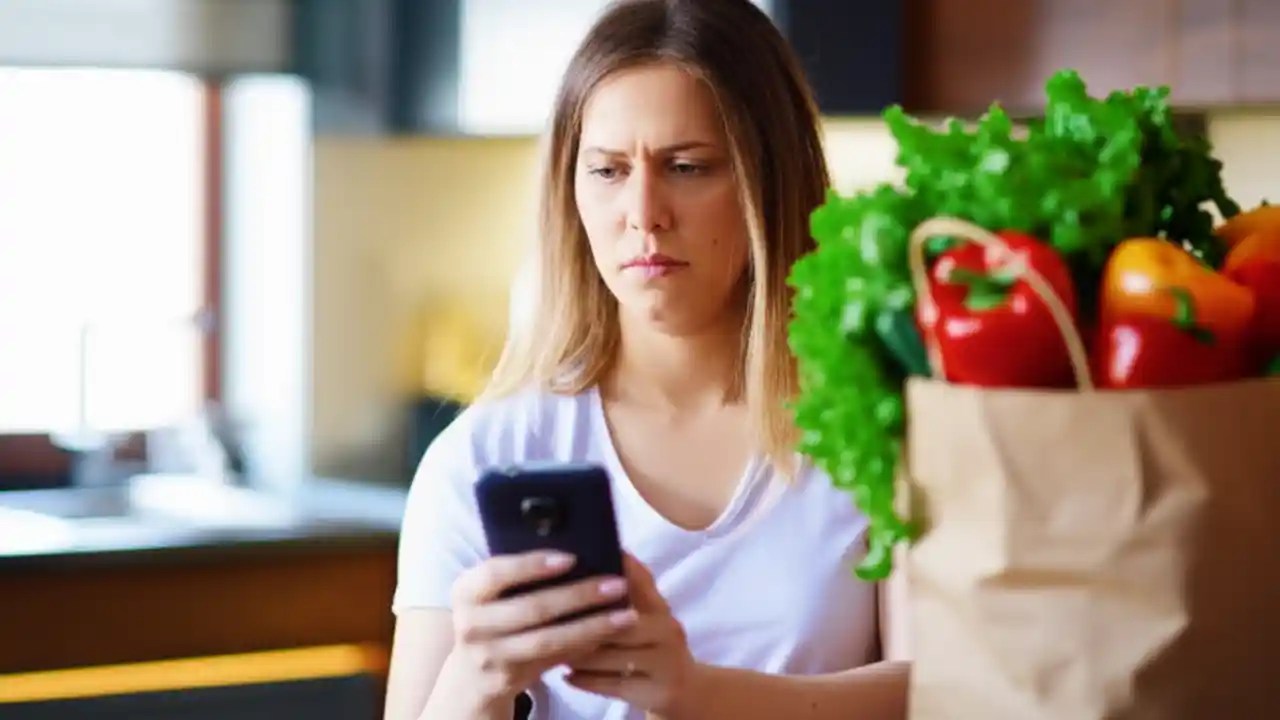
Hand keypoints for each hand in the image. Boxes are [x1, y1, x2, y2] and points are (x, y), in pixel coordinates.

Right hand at [445, 551, 638, 708]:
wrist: (472, 675)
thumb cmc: (493, 617)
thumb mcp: (492, 594)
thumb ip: (520, 574)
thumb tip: (579, 545)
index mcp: (466, 590)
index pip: (497, 572)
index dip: (533, 565)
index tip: (572, 557)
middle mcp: (471, 624)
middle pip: (531, 609)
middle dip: (579, 596)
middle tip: (617, 584)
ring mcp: (487, 656)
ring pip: (547, 640)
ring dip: (592, 626)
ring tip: (626, 614)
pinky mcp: (506, 680)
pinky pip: (553, 660)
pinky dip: (584, 646)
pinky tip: (608, 634)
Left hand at [565, 554, 699, 716]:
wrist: (687, 690)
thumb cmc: (655, 645)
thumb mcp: (649, 616)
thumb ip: (630, 588)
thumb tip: (609, 551)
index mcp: (662, 608)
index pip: (638, 581)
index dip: (613, 571)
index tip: (578, 560)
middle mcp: (668, 632)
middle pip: (619, 623)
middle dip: (584, 623)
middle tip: (549, 619)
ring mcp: (666, 664)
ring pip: (612, 657)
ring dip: (579, 654)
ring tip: (551, 648)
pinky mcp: (656, 693)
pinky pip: (612, 685)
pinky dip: (586, 680)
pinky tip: (567, 676)